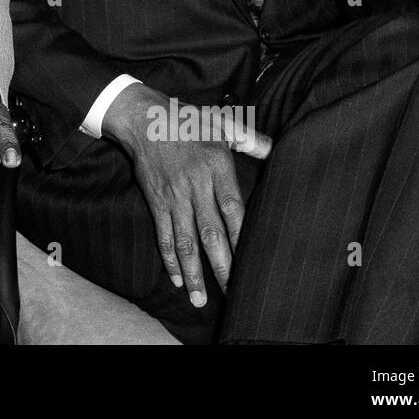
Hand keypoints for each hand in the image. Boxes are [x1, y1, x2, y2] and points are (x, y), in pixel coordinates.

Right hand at [102, 84, 271, 308]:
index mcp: (216, 168)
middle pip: (211, 234)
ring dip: (193, 272)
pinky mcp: (156, 201)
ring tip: (199, 300)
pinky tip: (177, 279)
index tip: (253, 263)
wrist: (144, 118)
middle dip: (222, 267)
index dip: (242, 239)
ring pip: (185, 241)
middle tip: (233, 294)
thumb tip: (275, 150)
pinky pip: (163, 235)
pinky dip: (169, 258)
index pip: (233, 211)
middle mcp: (195, 187)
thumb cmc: (188, 121)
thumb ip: (251, 140)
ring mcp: (174, 197)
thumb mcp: (223, 123)